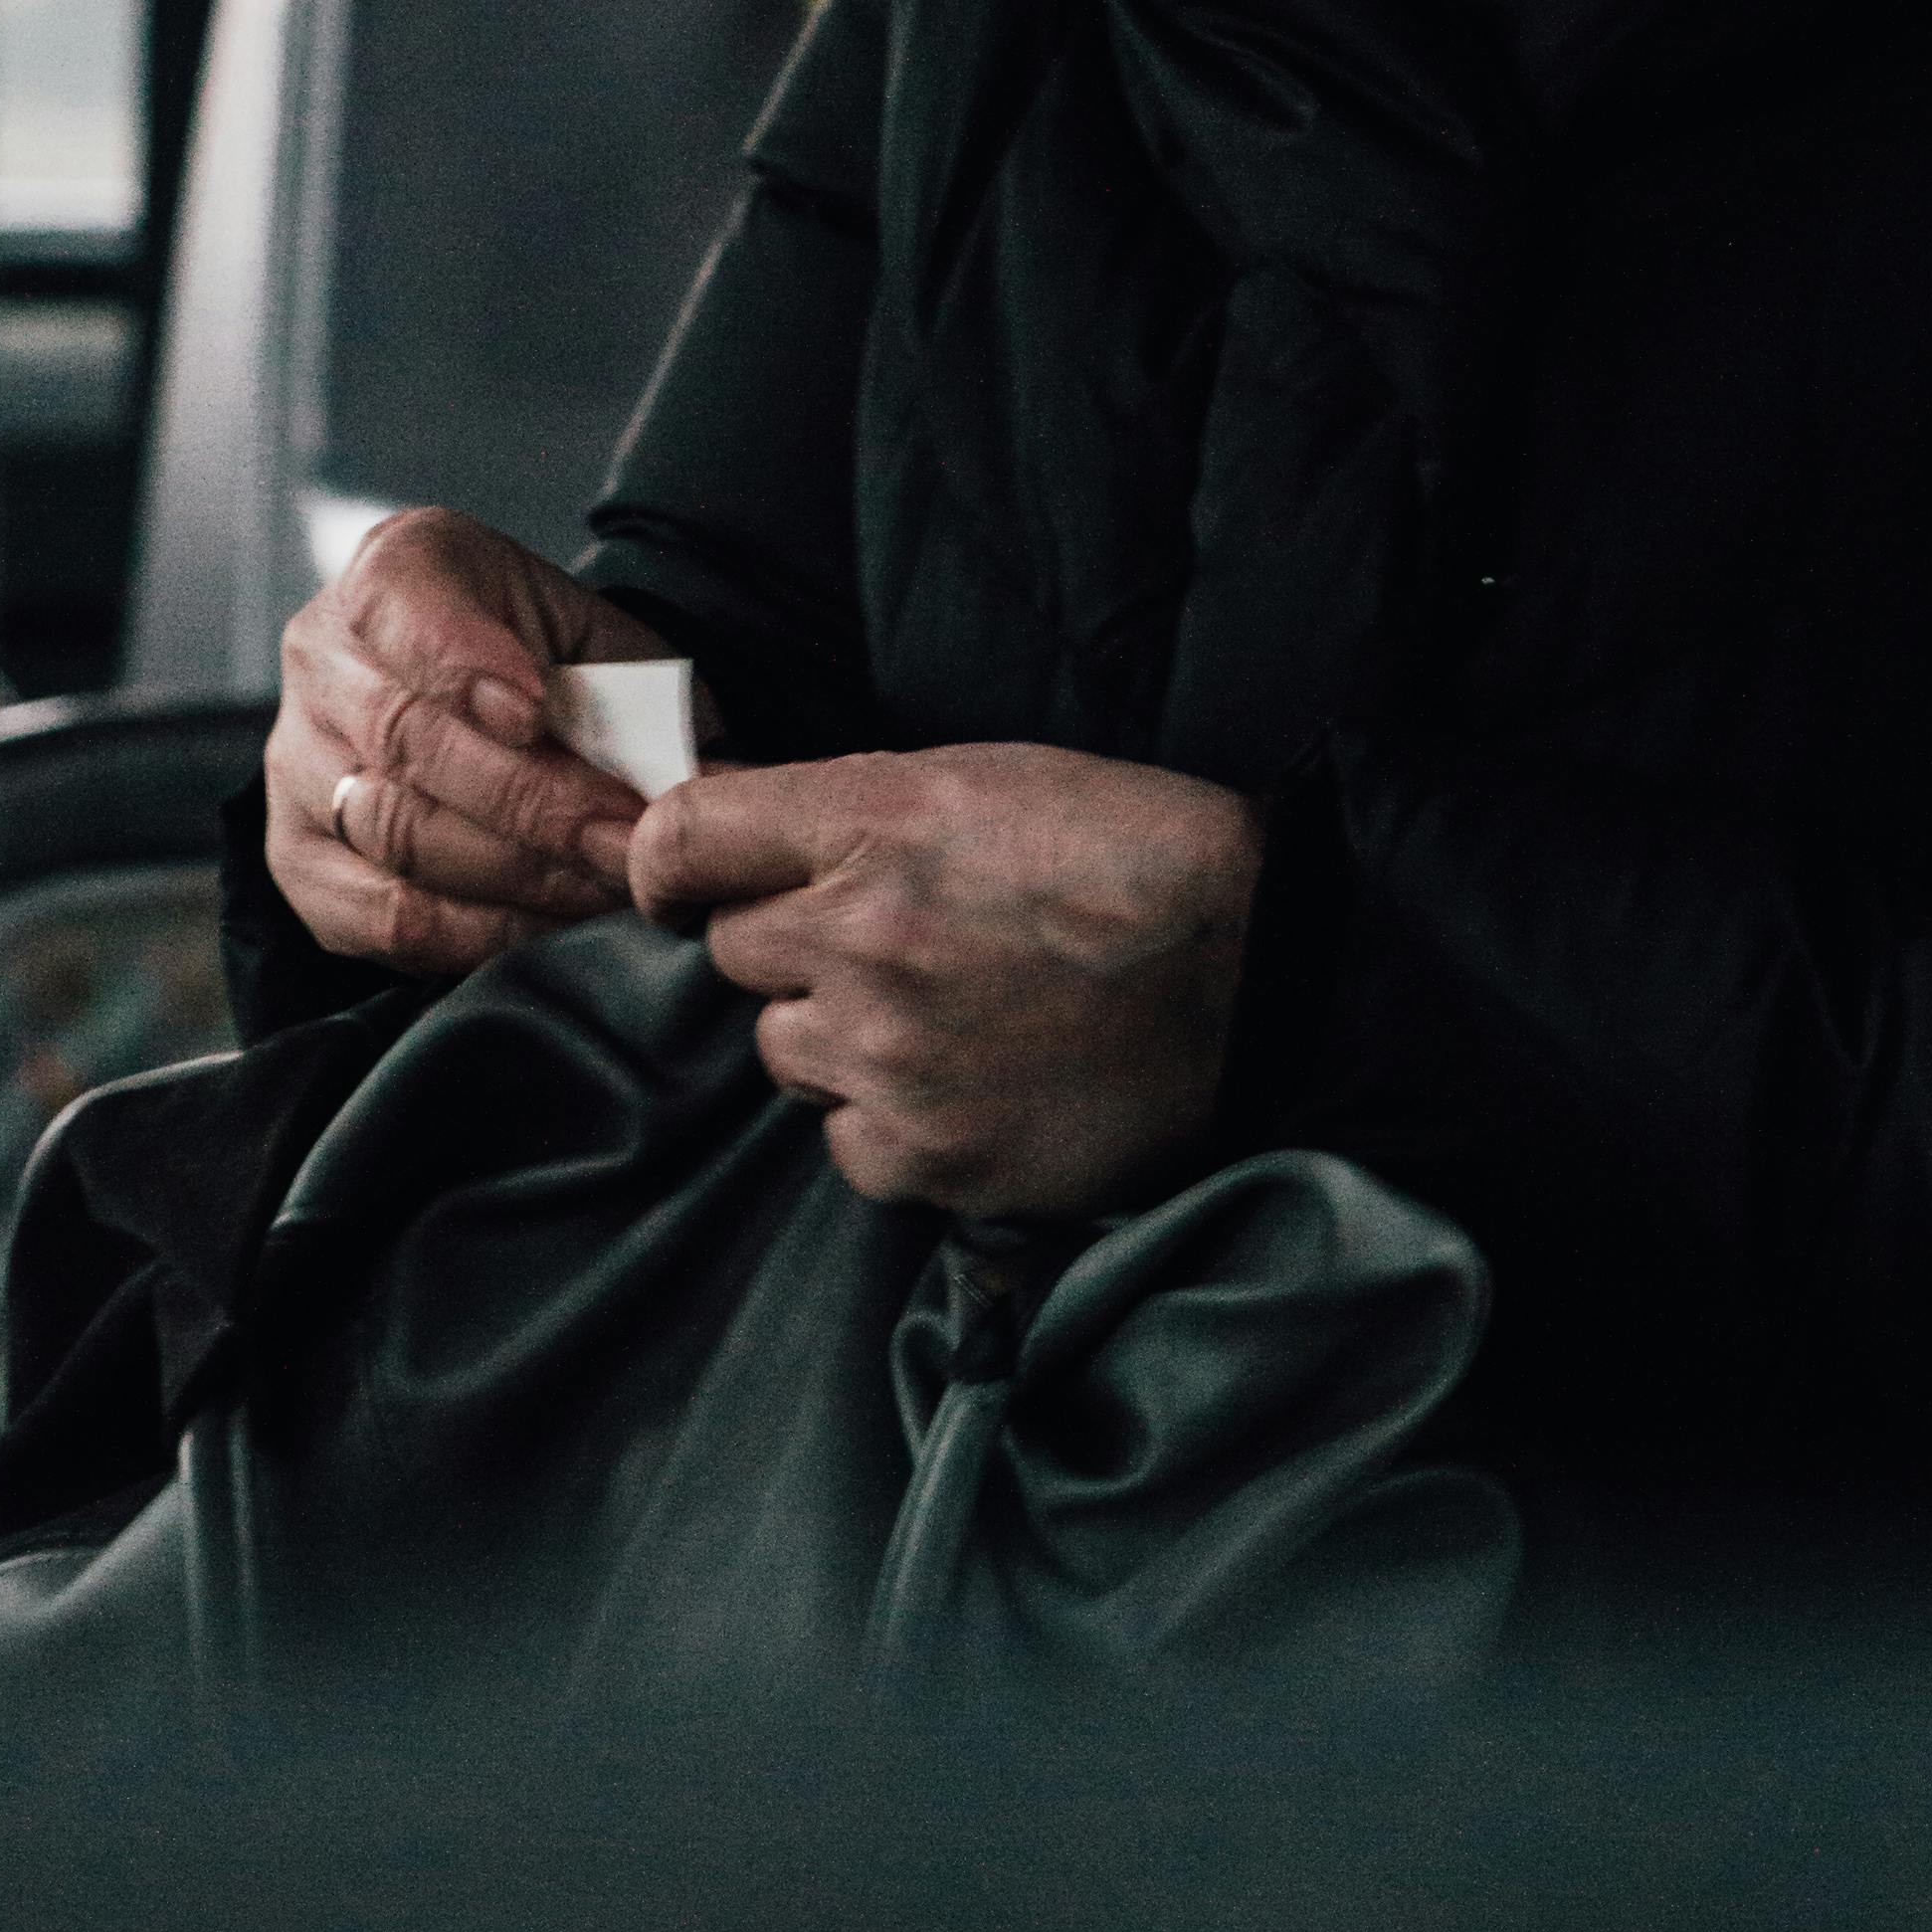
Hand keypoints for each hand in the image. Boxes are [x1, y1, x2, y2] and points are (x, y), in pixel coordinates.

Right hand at [267, 508, 661, 981]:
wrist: (470, 697)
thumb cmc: (540, 659)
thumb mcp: (590, 638)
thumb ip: (633, 692)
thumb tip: (708, 781)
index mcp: (394, 573)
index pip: (411, 617)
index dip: (469, 667)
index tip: (539, 712)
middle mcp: (323, 660)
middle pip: (409, 740)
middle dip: (532, 802)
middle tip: (626, 841)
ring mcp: (295, 763)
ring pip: (394, 834)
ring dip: (515, 875)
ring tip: (606, 888)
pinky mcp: (296, 858)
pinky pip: (375, 915)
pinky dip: (468, 933)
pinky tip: (545, 926)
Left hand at [632, 742, 1261, 1216]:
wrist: (1259, 970)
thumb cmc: (1131, 854)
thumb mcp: (984, 775)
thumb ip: (852, 804)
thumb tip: (738, 836)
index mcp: (874, 822)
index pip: (682, 839)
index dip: (673, 862)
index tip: (690, 882)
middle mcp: (862, 940)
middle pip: (735, 954)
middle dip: (797, 947)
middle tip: (901, 944)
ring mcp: (891, 1059)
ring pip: (786, 1051)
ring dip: (842, 1036)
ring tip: (953, 1015)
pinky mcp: (931, 1156)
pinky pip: (845, 1143)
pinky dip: (891, 1122)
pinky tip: (970, 1082)